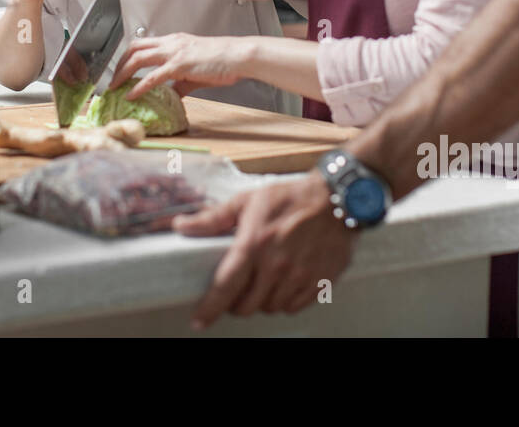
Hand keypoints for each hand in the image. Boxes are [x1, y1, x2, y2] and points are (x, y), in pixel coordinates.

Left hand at [111, 33, 248, 98]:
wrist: (239, 57)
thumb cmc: (223, 62)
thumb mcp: (196, 71)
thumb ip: (180, 82)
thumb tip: (171, 95)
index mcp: (174, 41)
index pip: (143, 44)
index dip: (127, 57)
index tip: (119, 70)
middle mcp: (171, 43)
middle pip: (134, 48)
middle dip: (118, 64)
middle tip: (111, 80)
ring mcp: (174, 52)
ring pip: (138, 58)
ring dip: (122, 73)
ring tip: (114, 87)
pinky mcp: (180, 65)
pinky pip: (153, 76)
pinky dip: (138, 86)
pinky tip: (131, 95)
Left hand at [173, 172, 356, 328]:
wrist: (337, 198)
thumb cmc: (290, 197)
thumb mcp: (248, 201)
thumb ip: (213, 218)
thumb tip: (181, 226)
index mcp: (254, 244)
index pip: (225, 287)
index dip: (209, 309)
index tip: (199, 321)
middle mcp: (276, 265)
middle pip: (247, 306)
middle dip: (237, 304)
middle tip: (238, 290)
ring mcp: (300, 276)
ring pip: (270, 308)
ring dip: (262, 301)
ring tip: (264, 281)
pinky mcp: (320, 282)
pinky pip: (294, 307)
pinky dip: (285, 301)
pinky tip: (284, 283)